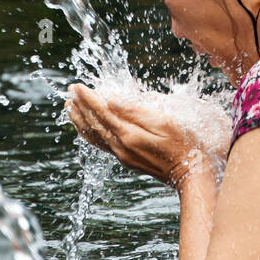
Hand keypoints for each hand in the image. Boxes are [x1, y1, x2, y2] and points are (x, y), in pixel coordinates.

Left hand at [64, 83, 228, 186]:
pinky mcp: (125, 160)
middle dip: (80, 106)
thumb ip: (136, 111)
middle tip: (69, 91)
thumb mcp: (164, 122)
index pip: (102, 112)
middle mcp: (121, 147)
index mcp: (129, 136)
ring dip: (79, 120)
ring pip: (93, 136)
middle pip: (93, 124)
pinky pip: (100, 145)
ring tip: (69, 106)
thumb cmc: (183, 145)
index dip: (88, 98)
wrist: (190, 174)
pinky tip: (84, 127)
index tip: (77, 85)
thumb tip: (111, 100)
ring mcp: (122, 156)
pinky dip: (88, 133)